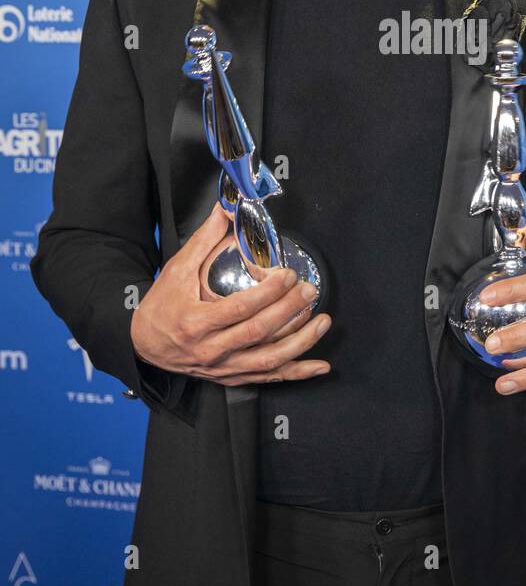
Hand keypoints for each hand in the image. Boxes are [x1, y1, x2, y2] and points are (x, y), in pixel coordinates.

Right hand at [130, 203, 332, 385]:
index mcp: (196, 322)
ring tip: (322, 321)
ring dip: (301, 342)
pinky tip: (319, 365)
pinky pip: (269, 377)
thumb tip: (226, 208)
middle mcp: (210, 349)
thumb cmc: (162, 306)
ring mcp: (223, 367)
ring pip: (268, 360)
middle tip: (309, 290)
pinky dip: (297, 373)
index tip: (287, 275)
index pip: (238, 309)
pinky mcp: (231, 377)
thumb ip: (204, 239)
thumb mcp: (177, 269)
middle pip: (257, 333)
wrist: (144, 345)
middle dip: (289, 311)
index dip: (267, 293)